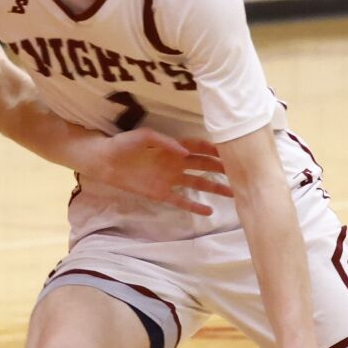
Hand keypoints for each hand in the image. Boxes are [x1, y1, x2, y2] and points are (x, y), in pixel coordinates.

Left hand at [84, 130, 230, 214]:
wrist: (104, 161)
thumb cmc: (123, 144)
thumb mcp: (144, 136)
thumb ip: (166, 142)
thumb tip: (185, 151)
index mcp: (173, 146)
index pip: (199, 147)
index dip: (214, 149)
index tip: (231, 153)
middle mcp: (176, 163)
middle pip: (204, 166)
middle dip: (222, 169)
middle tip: (242, 173)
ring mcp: (170, 179)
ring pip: (198, 183)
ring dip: (215, 188)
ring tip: (234, 194)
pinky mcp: (161, 193)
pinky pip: (181, 201)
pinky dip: (195, 206)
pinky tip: (209, 211)